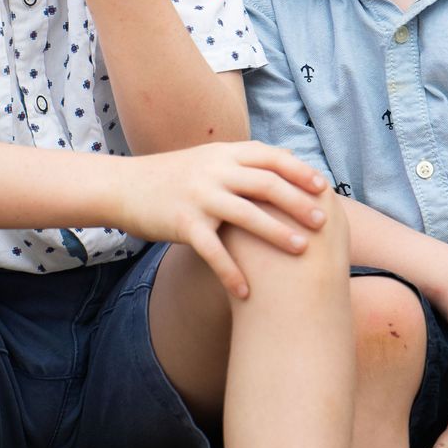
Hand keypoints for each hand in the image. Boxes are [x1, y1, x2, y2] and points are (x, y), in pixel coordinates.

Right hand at [117, 140, 330, 298]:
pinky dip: (231, 273)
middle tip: (322, 222)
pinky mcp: (182, 223)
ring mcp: (198, 196)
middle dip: (297, 202)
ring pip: (246, 215)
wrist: (124, 186)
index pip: (270, 157)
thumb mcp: (207, 159)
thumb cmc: (172, 176)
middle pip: (265, 184)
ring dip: (277, 234)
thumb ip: (240, 162)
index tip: (324, 187)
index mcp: (223, 153)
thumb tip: (284, 165)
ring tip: (302, 251)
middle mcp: (213, 171)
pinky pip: (213, 251)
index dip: (299, 171)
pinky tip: (247, 293)